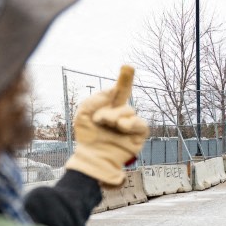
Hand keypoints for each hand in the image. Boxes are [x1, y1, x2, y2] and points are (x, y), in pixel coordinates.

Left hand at [65, 66, 147, 186]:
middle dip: (111, 108)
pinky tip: (122, 126)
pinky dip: (132, 123)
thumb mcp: (84, 114)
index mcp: (109, 107)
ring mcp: (129, 125)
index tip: (127, 66)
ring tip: (109, 124)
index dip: (125, 79)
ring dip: (117, 116)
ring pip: (130, 111)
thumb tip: (113, 90)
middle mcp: (121, 115)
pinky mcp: (137, 136)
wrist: (92, 158)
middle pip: (123, 101)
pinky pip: (141, 124)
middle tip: (100, 119)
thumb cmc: (87, 137)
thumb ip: (96, 98)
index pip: (119, 91)